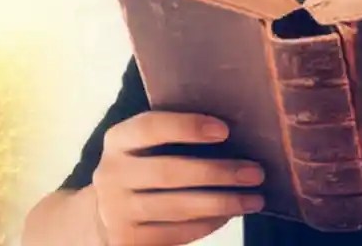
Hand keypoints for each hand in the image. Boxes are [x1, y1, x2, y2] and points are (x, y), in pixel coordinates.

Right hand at [90, 111, 264, 244]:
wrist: (106, 214)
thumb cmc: (141, 170)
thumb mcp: (143, 147)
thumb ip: (172, 136)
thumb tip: (230, 133)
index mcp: (116, 140)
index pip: (149, 127)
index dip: (186, 126)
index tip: (224, 130)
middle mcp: (110, 174)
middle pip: (168, 172)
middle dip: (217, 172)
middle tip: (255, 172)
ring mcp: (117, 210)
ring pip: (176, 207)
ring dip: (222, 202)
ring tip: (254, 198)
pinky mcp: (129, 240)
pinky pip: (177, 232)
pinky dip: (208, 223)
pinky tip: (229, 214)